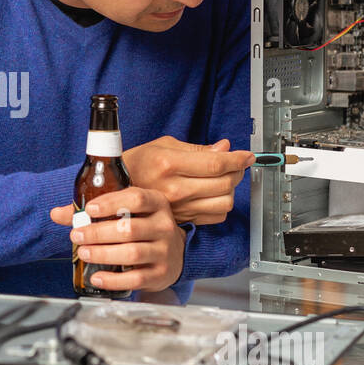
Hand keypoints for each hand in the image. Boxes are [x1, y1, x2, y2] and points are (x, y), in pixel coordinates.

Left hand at [50, 186, 185, 293]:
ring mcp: (164, 251)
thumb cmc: (143, 226)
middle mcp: (164, 226)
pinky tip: (97, 277)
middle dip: (98, 233)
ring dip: (103, 254)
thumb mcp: (127, 211)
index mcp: (156, 203)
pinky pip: (135, 279)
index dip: (111, 203)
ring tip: (84, 253)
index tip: (89, 209)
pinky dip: (113, 280)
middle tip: (76, 235)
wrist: (174, 252)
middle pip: (129, 229)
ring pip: (132, 254)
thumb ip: (94, 211)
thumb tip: (57, 214)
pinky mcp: (161, 274)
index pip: (136, 198)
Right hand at [122, 137, 253, 224]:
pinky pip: (215, 216)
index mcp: (170, 164)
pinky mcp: (181, 219)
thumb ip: (198, 149)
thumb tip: (224, 147)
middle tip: (235, 164)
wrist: (116, 188)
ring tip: (224, 179)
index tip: (246, 156)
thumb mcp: (164, 145)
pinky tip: (214, 195)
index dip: (238, 159)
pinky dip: (221, 205)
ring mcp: (179, 207)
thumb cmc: (138, 163)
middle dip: (237, 171)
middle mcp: (175, 188)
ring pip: (224, 202)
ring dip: (231, 190)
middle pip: (225, 183)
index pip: (217, 163)